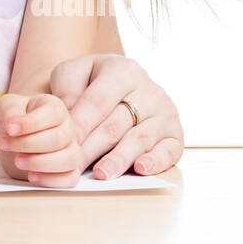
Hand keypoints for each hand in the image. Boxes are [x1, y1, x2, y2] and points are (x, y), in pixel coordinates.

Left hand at [0, 93, 84, 187]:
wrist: (13, 139)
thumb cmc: (13, 120)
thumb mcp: (6, 107)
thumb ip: (9, 110)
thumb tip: (12, 124)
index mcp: (56, 108)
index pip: (52, 114)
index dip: (30, 123)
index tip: (9, 129)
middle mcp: (68, 128)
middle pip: (58, 138)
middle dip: (28, 144)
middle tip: (4, 144)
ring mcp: (71, 150)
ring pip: (69, 159)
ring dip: (41, 163)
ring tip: (17, 161)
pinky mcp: (69, 170)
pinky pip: (70, 179)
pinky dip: (51, 180)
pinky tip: (31, 176)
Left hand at [49, 53, 182, 179]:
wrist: (120, 81)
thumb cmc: (90, 81)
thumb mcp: (73, 74)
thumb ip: (66, 91)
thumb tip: (69, 120)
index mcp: (122, 70)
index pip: (98, 101)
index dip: (81, 124)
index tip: (65, 143)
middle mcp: (149, 90)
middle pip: (116, 125)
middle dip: (93, 148)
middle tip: (76, 165)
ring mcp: (165, 113)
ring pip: (139, 140)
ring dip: (119, 159)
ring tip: (101, 174)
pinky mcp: (176, 134)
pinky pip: (169, 150)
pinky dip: (156, 162)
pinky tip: (140, 169)